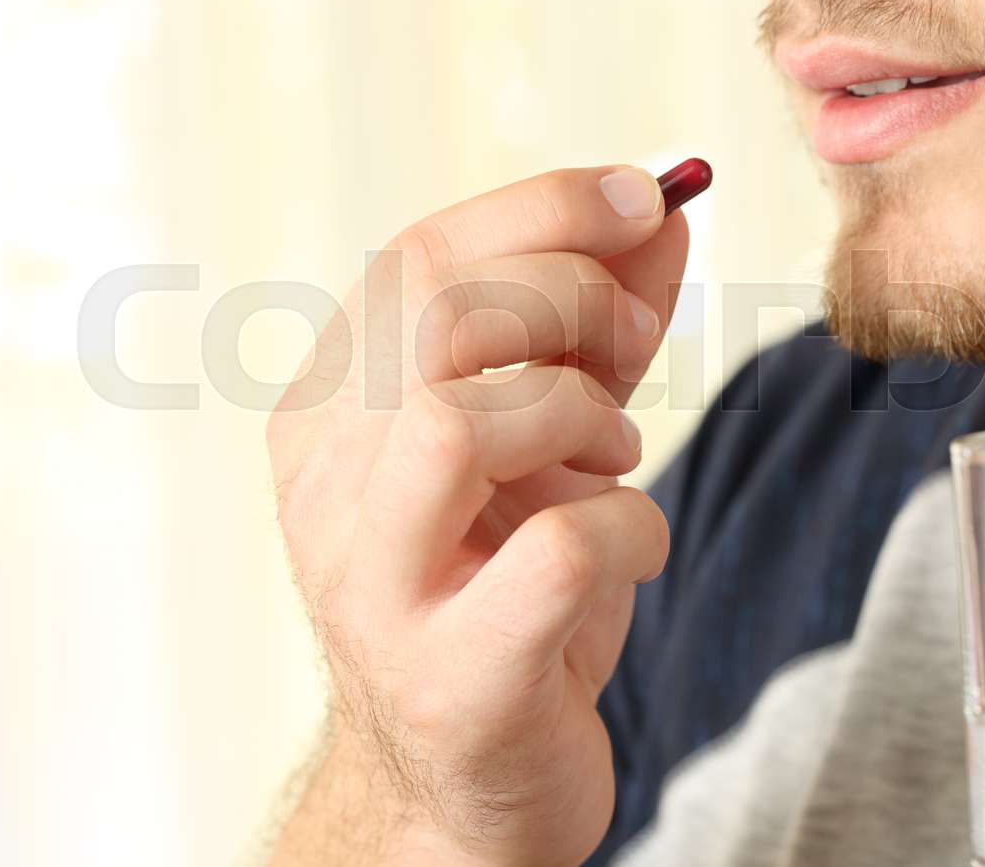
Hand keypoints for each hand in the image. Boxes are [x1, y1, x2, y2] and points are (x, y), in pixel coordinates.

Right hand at [267, 166, 686, 865]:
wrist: (465, 786)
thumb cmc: (504, 594)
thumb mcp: (549, 438)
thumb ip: (590, 323)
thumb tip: (659, 208)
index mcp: (328, 414)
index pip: (416, 256)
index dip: (547, 207)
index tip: (649, 198)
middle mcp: (324, 492)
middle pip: (434, 315)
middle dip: (571, 298)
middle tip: (631, 351)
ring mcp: (375, 589)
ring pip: (463, 419)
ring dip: (578, 413)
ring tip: (611, 457)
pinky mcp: (450, 680)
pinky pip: (559, 549)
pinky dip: (630, 523)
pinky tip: (630, 544)